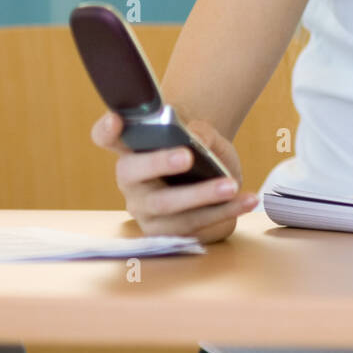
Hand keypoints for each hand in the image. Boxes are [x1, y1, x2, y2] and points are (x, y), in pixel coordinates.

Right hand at [91, 110, 257, 243]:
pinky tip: (247, 200)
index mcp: (131, 149)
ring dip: (202, 196)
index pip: (106, 137)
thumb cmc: (199, 149)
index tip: (116, 119)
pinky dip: (224, 212)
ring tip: (231, 185)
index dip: (107, 130)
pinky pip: (192, 226)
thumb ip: (200, 133)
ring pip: (167, 206)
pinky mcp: (164, 232)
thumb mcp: (203, 135)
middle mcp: (130, 180)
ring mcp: (144, 210)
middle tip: (186, 156)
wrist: (211, 176)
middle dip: (160, 163)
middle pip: (133, 173)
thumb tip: (200, 141)